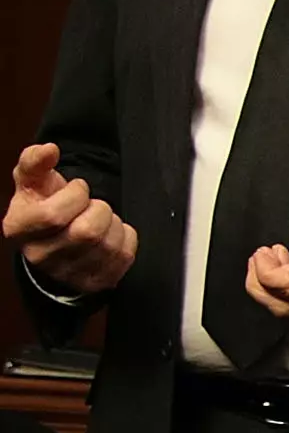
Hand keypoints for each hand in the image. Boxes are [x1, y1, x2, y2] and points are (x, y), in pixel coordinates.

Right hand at [7, 144, 138, 296]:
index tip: (79, 189)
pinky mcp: (95, 283)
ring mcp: (68, 274)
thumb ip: (34, 161)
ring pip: (108, 245)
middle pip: (86, 232)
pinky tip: (112, 233)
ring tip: (102, 218)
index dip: (75, 196)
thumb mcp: (32, 181)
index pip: (53, 215)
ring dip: (114, 223)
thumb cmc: (43, 205)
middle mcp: (40, 256)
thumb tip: (49, 150)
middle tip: (95, 205)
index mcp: (18, 229)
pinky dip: (126, 238)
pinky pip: (124, 257)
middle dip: (99, 209)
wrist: (53, 241)